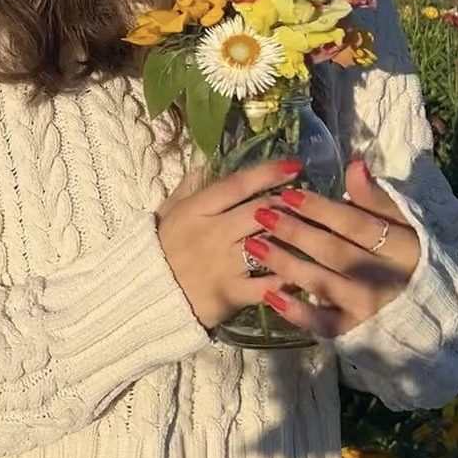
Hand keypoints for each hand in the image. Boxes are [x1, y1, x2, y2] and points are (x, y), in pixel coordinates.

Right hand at [155, 158, 303, 329]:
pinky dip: (288, 278)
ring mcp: (223, 263)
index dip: (267, 173)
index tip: (294, 165)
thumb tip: (209, 162)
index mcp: (197, 209)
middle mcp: (213, 232)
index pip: (237, 184)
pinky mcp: (231, 293)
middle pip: (259, 211)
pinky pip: (267, 284)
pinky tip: (305, 272)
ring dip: (293, 237)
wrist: (143, 295)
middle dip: (288, 203)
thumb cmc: (159, 250)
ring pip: (268, 244)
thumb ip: (189, 187)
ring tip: (315, 231)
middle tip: (309, 200)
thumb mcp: (168, 211)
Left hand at [245, 157, 419, 337]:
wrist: (419, 301)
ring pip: (323, 284)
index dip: (320, 208)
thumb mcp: (395, 221)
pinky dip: (296, 311)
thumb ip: (373, 196)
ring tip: (253, 246)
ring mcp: (368, 308)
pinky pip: (323, 323)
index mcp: (400, 246)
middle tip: (261, 214)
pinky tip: (269, 295)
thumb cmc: (397, 250)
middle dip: (295, 232)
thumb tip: (354, 164)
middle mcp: (385, 279)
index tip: (288, 193)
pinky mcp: (354, 330)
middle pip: (334, 252)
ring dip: (286, 265)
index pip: (355, 224)